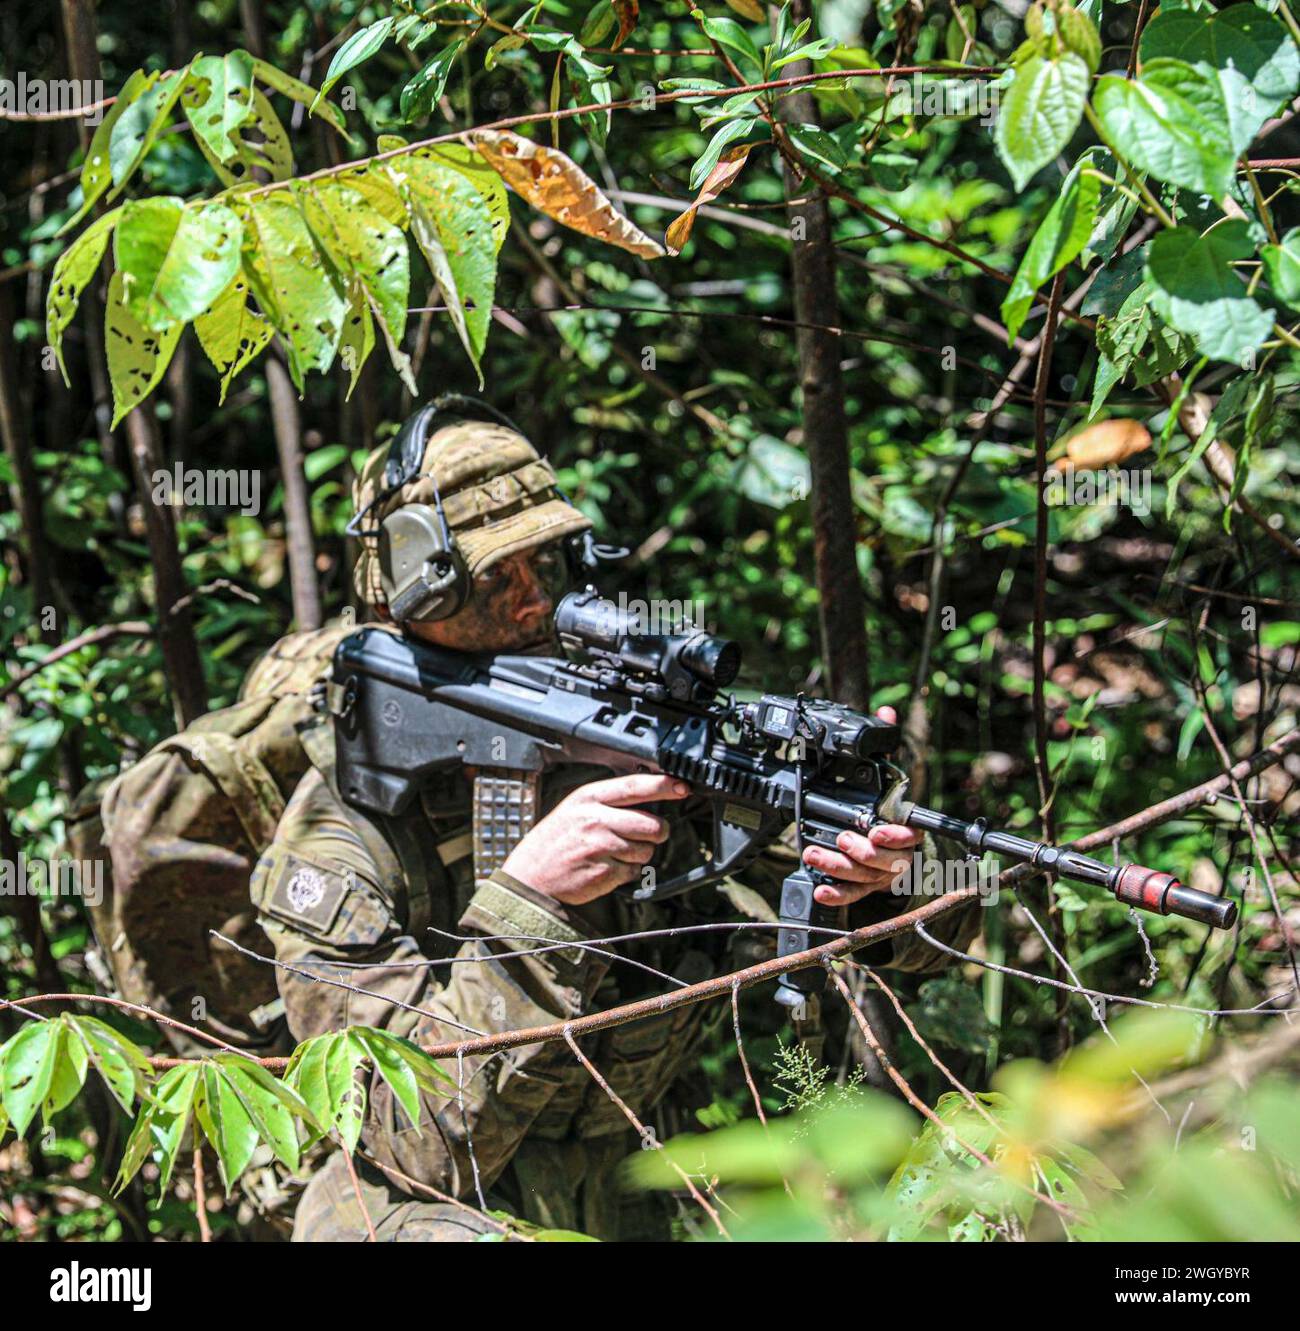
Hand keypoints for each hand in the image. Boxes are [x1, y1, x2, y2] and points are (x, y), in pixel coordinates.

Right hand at [501, 773, 691, 904]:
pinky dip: (626, 871)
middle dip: (658, 831)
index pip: (634, 787)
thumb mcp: (574, 808)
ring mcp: (601, 847)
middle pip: (651, 823)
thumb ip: (608, 802)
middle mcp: (596, 820)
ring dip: (639, 854)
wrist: (529, 876)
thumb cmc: (554, 842)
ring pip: (646, 849)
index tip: (682, 786)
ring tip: (615, 852)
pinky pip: (634, 871)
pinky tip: (606, 867)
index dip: (663, 786)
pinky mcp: (605, 872)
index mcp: (589, 798)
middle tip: (649, 833)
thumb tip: (649, 799)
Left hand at [799, 705, 922, 906]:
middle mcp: (898, 856)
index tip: (878, 830)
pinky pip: (853, 895)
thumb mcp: (891, 778)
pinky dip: (837, 895)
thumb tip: (885, 712)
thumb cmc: (894, 814)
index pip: (910, 836)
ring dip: (838, 867)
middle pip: (885, 860)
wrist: (902, 853)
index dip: (896, 835)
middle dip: (862, 851)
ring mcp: (881, 875)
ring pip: (864, 877)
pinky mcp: (866, 888)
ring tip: (814, 854)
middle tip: (841, 838)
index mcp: (908, 831)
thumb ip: (887, 748)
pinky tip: (820, 889)